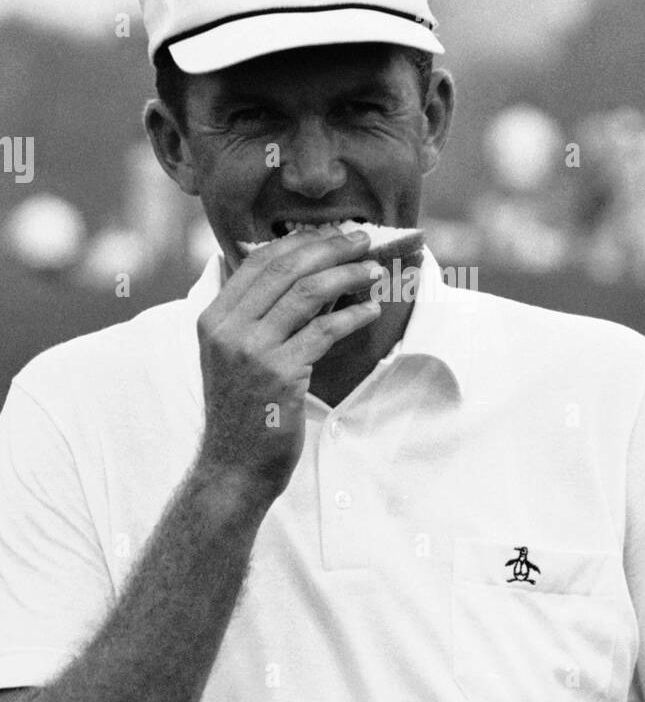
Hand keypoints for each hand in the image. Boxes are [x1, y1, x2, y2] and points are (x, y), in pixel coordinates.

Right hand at [195, 229, 381, 498]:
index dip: (300, 241)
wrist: (233, 466)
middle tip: (363, 240)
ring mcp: (251, 351)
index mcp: (213, 317)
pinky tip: (371, 311)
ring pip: (307, 293)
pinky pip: (324, 331)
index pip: (259, 260)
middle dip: (330, 248)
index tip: (332, 234)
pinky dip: (352, 316)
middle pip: (286, 268)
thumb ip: (257, 316)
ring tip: (374, 271)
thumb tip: (305, 275)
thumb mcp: (235, 355)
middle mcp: (227, 328)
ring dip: (347, 275)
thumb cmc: (243, 410)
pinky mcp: (280, 375)